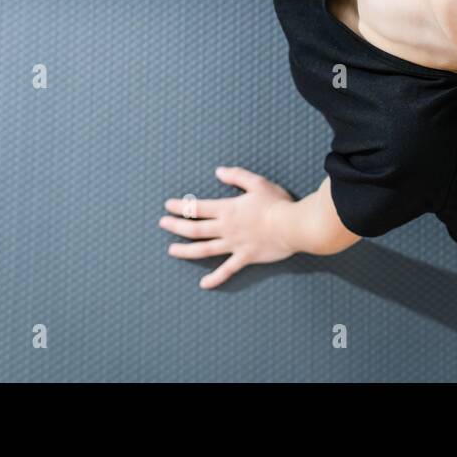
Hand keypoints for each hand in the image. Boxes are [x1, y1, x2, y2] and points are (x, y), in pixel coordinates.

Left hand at [160, 166, 295, 288]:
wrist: (292, 226)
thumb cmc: (277, 203)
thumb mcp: (258, 183)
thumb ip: (237, 177)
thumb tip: (218, 172)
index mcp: (228, 209)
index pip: (198, 208)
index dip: (181, 206)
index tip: (168, 206)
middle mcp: (226, 228)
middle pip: (195, 229)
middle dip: (176, 226)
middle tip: (163, 224)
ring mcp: (234, 245)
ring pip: (204, 250)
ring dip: (186, 251)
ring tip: (172, 250)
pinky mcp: (245, 258)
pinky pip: (227, 270)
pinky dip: (215, 278)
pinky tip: (203, 284)